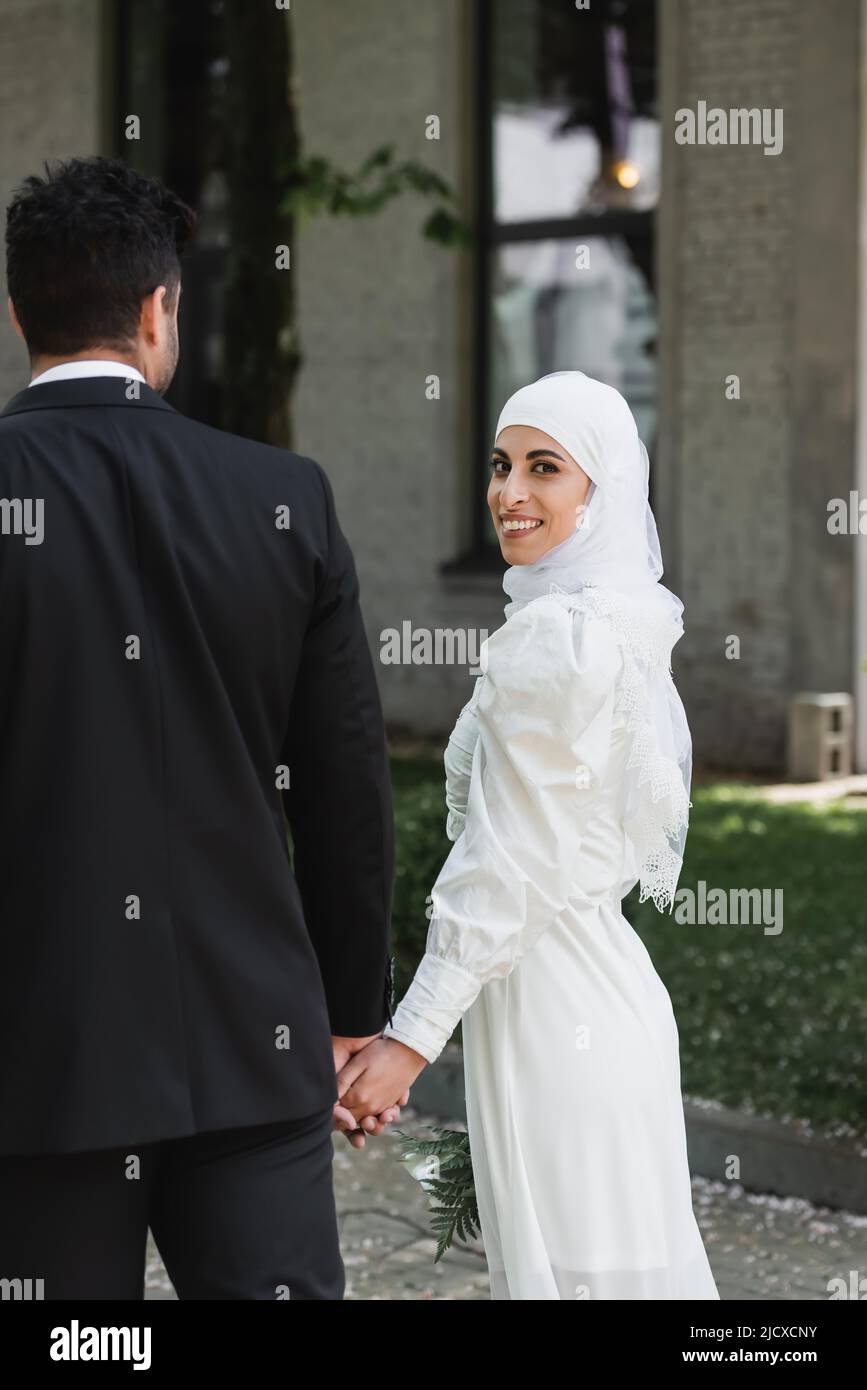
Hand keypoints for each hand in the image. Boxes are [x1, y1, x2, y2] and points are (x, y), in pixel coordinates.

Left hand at [331, 1034, 407, 1148]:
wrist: (409, 1051)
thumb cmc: (380, 1053)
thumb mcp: (357, 1063)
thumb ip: (342, 1083)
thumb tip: (330, 1100)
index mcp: (359, 1098)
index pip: (338, 1111)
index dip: (333, 1106)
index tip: (333, 1096)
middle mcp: (371, 1108)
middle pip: (351, 1119)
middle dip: (344, 1115)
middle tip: (342, 1100)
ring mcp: (383, 1108)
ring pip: (365, 1122)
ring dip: (360, 1120)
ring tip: (356, 1107)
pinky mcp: (391, 1105)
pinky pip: (379, 1117)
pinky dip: (374, 1115)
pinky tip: (371, 1103)